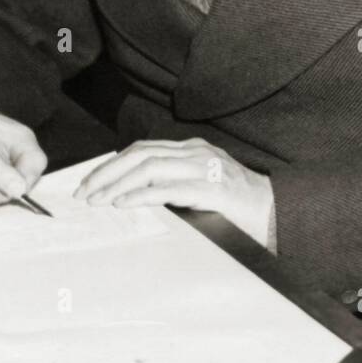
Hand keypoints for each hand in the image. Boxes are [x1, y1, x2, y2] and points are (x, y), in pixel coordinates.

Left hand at [72, 138, 274, 246]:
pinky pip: (169, 188)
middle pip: (141, 154)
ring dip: (117, 183)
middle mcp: (197, 153)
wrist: (277, 213)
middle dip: (107, 172)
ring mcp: (206, 168)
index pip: (144, 148)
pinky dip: (142, 194)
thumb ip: (174, 184)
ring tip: (97, 201)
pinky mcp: (212, 189)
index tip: (90, 182)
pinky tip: (124, 203)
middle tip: (84, 193)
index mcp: (193, 150)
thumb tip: (132, 196)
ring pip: (150, 166)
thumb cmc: (238, 207)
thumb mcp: (201, 188)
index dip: (113, 164)